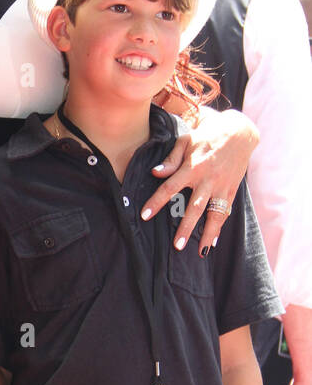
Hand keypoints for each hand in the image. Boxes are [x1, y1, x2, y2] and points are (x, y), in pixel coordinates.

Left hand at [141, 107, 257, 251]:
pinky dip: (219, 227)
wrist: (239, 133)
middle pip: (194, 208)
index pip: (170, 188)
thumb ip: (171, 159)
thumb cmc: (207, 135)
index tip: (145, 215)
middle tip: (177, 246)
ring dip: (207, 234)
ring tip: (200, 251)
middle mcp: (208, 180)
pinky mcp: (231, 190)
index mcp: (192, 167)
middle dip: (186, 228)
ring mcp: (221, 186)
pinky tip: (213, 241)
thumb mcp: (186, 141)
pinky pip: (225, 212)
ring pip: (214, 215)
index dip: (157, 202)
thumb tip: (156, 173)